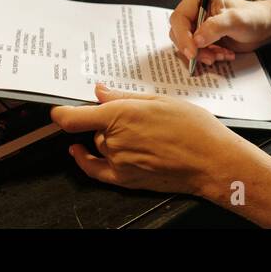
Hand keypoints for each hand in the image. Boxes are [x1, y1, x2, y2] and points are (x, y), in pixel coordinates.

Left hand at [50, 84, 257, 194]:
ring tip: (142, 134)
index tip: (57, 109)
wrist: (213, 160)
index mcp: (121, 114)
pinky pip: (96, 170)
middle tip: (133, 118)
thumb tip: (100, 92)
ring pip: (101, 145)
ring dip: (110, 138)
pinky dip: (85, 161)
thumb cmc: (195, 129)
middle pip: (94, 128)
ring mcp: (119, 161)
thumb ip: (124, 97)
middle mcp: (115, 139)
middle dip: (106, 121)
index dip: (60, 112)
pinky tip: (80, 154)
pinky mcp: (125, 179)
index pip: (72, 117)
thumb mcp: (160, 101)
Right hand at [169, 0, 270, 66]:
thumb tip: (197, 39)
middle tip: (210, 57)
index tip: (193, 51)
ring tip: (222, 54)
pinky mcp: (202, 38)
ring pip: (187, 46)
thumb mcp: (236, 20)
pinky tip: (224, 54)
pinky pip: (197, 52)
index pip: (179, 19)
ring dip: (204, 54)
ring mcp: (197, 25)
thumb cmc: (253, 17)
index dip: (183, 37)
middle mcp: (194, 10)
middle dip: (195, 49)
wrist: (264, 27)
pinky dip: (209, 56)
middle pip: (179, 34)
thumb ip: (215, 27)